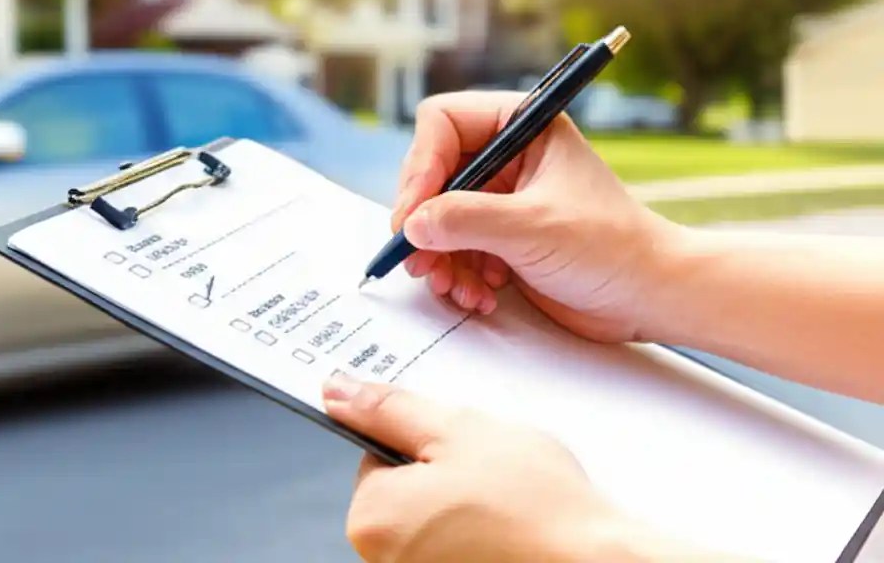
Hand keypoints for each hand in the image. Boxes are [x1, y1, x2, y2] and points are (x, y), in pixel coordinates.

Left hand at [323, 375, 718, 561]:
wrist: (600, 560)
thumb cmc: (536, 504)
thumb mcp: (456, 430)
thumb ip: (390, 409)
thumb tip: (338, 392)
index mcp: (371, 520)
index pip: (374, 455)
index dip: (423, 441)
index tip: (458, 446)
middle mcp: (383, 560)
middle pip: (403, 489)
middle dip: (444, 472)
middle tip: (489, 471)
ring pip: (434, 516)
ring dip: (466, 502)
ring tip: (509, 500)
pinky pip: (459, 542)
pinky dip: (484, 531)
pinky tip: (515, 525)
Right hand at [392, 91, 683, 343]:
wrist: (648, 296)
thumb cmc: (611, 247)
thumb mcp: (532, 228)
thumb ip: (466, 220)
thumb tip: (412, 225)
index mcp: (522, 126)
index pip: (443, 123)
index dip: (421, 167)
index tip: (413, 215)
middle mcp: (507, 156)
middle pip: (432, 173)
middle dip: (425, 222)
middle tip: (418, 259)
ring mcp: (501, 198)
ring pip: (437, 216)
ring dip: (439, 257)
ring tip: (456, 287)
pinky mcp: (500, 237)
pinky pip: (453, 247)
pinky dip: (457, 274)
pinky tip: (480, 295)